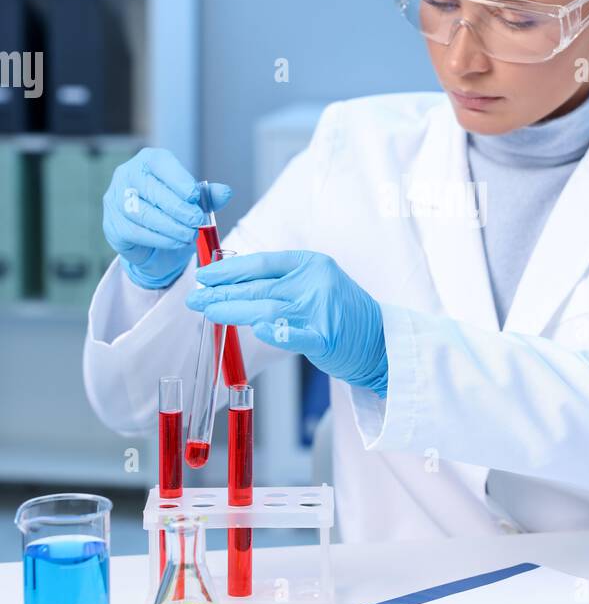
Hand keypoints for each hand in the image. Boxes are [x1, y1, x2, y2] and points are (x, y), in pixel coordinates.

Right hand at [103, 147, 231, 288]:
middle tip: (196, 221)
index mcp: (148, 160)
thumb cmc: (174, 211)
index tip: (195, 197)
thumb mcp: (194, 202)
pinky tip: (176, 242)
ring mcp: (115, 200)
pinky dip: (159, 239)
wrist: (154, 241)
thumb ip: (209, 196)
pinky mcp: (112, 225)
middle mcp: (127, 175)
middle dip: (177, 207)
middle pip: (150, 189)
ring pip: (141, 212)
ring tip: (189, 234)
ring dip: (169, 226)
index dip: (178, 180)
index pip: (159, 163)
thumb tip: (225, 192)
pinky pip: (135, 232)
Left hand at [186, 250, 387, 397]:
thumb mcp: (311, 284)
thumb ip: (278, 282)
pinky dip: (275, 332)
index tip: (203, 275)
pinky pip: (295, 335)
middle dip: (221, 293)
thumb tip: (231, 283)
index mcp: (309, 263)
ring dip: (232, 311)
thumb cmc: (337, 312)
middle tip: (194, 298)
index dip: (228, 269)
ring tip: (207, 313)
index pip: (261, 263)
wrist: (378, 340)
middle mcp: (315, 282)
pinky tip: (255, 329)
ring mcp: (321, 309)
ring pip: (267, 309)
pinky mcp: (326, 338)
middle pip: (258, 286)